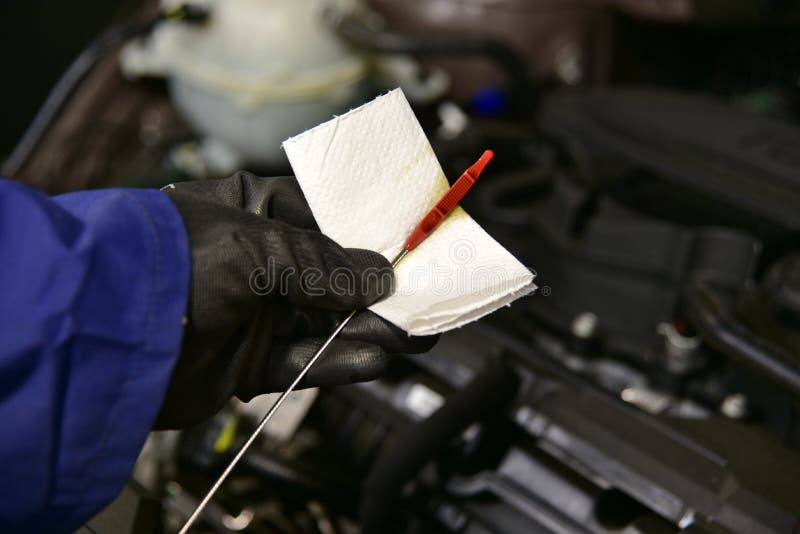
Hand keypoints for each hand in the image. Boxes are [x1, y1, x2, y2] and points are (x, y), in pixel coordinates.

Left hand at [156, 172, 436, 428]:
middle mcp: (255, 261)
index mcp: (254, 213)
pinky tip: (375, 358)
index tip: (411, 249)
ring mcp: (252, 313)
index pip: (326, 220)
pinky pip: (302, 361)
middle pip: (332, 276)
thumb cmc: (178, 263)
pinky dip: (339, 361)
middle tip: (425, 302)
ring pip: (323, 322)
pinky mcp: (246, 361)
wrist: (108, 332)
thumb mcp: (261, 250)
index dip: (370, 236)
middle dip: (379, 291)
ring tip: (415, 337)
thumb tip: (384, 278)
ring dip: (368, 330)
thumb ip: (327, 266)